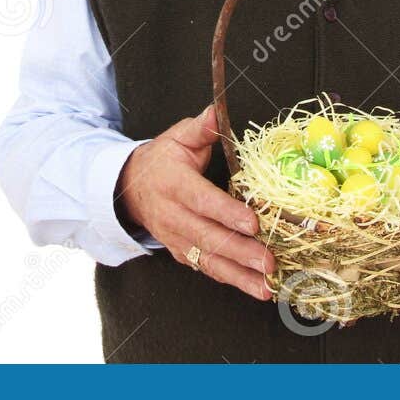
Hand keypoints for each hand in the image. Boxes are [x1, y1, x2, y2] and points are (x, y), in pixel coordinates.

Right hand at [116, 105, 275, 299]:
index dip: (227, 213)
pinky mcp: (182, 253)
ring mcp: (177, 239)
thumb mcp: (177, 138)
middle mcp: (173, 216)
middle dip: (241, 252)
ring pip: (209, 260)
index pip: (202, 201)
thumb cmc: (162, 161)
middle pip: (208, 237)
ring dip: (240, 276)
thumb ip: (200, 128)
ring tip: (267, 286)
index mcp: (174, 184)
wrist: (131, 188)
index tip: (253, 223)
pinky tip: (255, 287)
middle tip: (269, 262)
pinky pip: (207, 269)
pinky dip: (231, 280)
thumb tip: (216, 112)